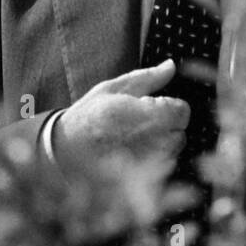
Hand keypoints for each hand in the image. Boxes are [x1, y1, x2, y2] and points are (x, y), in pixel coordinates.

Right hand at [52, 59, 188, 179]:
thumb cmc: (88, 116)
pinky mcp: (139, 181)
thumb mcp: (112, 89)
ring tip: (137, 139)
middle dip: (168, 126)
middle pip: (180, 133)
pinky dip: (154, 163)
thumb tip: (171, 65)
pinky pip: (161, 171)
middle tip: (145, 123)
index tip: (159, 106)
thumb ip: (147, 78)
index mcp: (138, 113)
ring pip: (172, 153)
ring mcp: (142, 165)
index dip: (173, 107)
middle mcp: (144, 141)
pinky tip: (134, 155)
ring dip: (162, 145)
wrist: (63, 151)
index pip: (181, 112)